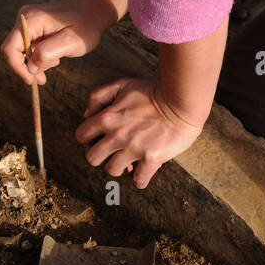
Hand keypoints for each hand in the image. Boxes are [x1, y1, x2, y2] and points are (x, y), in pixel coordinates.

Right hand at [0, 0, 111, 84]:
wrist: (93, 12)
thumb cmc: (85, 26)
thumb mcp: (70, 42)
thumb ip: (47, 53)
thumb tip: (30, 67)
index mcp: (31, 20)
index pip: (10, 48)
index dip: (17, 67)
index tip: (31, 80)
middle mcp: (25, 18)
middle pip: (13, 50)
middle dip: (27, 67)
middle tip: (43, 78)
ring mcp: (28, 21)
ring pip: (20, 51)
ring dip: (35, 63)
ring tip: (55, 62)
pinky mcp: (33, 26)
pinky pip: (27, 47)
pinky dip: (37, 57)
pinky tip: (53, 58)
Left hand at [75, 79, 203, 188]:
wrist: (182, 101)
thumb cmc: (154, 92)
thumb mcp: (123, 85)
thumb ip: (99, 96)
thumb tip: (88, 114)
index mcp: (108, 118)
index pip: (82, 136)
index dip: (88, 138)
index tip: (99, 138)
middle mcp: (117, 135)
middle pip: (92, 158)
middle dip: (101, 156)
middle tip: (112, 152)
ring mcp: (134, 149)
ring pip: (112, 171)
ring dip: (119, 168)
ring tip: (129, 162)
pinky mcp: (151, 158)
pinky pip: (138, 180)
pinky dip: (140, 179)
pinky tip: (143, 172)